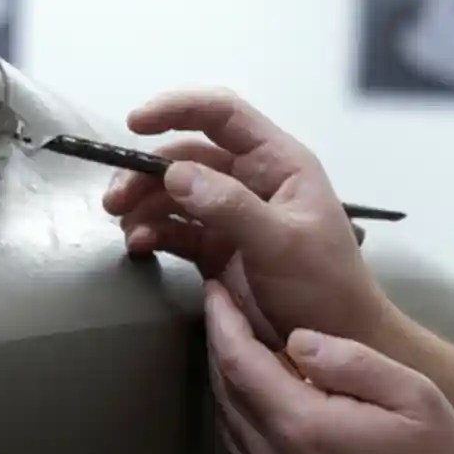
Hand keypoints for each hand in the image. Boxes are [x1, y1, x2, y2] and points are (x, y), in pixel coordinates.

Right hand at [102, 88, 389, 345]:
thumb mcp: (281, 244)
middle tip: (115, 201)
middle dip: (147, 173)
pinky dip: (152, 233)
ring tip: (126, 231)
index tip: (135, 123)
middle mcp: (251, 181)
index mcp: (278, 163)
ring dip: (144, 205)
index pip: (223, 115)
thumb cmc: (325, 287)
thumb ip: (230, 207)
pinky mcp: (216, 249)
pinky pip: (175, 229)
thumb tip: (174, 173)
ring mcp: (231, 215)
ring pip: (174, 193)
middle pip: (187, 156)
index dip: (178, 109)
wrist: (339, 344)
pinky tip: (139, 245)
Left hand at [204, 281, 453, 453]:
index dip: (222, 319)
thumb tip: (299, 339)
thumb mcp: (416, 399)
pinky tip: (256, 393)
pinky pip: (240, 446)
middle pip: (223, 388)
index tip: (216, 290)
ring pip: (226, 418)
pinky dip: (236, 408)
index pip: (238, 360)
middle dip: (219, 340)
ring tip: (236, 340)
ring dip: (224, 375)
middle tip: (222, 306)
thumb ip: (353, 361)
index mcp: (301, 424)